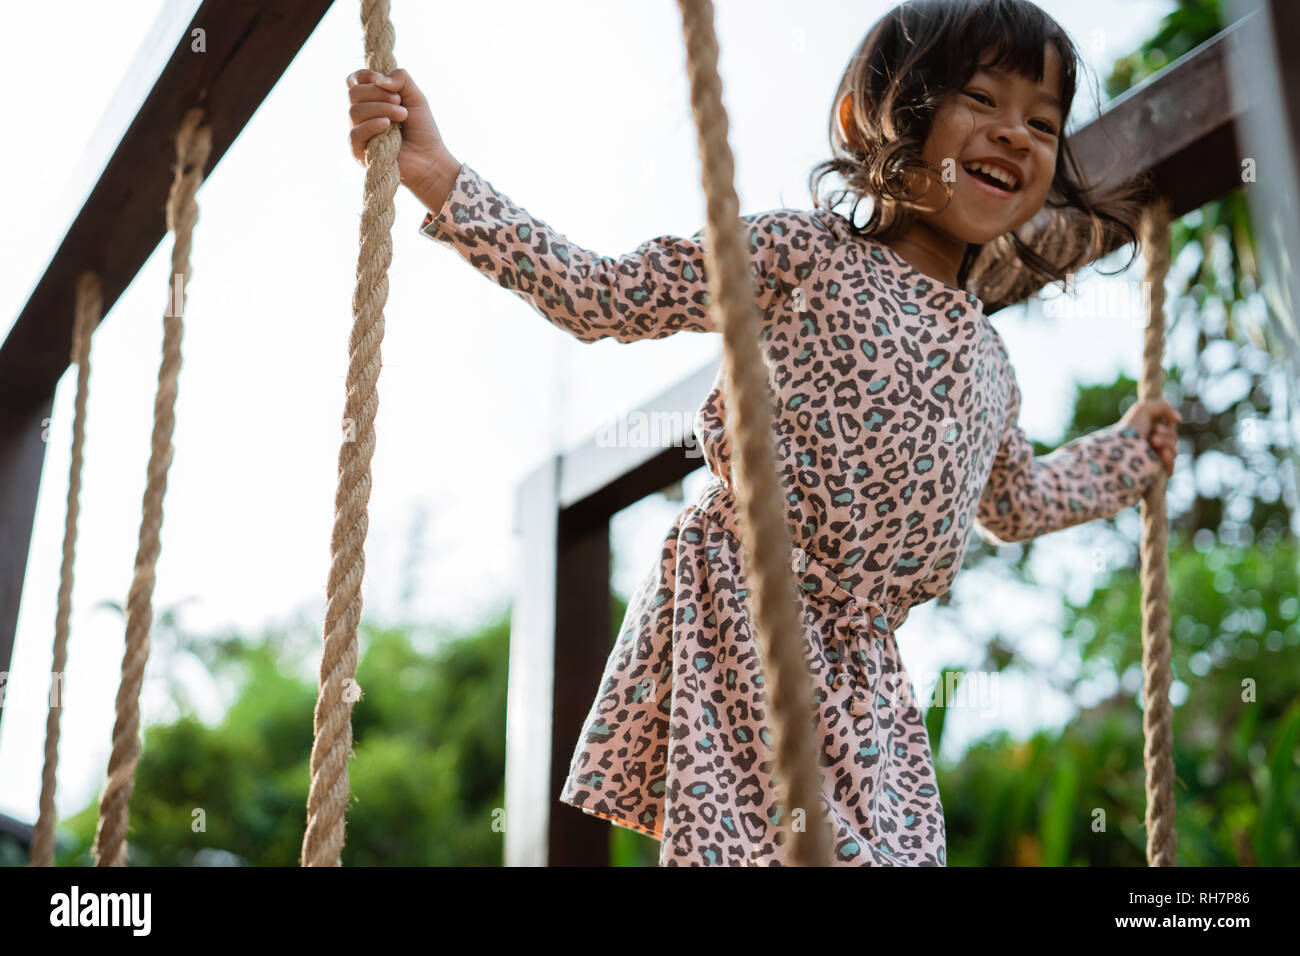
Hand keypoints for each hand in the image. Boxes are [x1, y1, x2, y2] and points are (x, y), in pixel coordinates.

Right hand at [346, 68, 458, 200]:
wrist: (429, 158)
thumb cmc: (422, 129)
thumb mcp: (416, 97)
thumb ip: (401, 79)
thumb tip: (380, 79)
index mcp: (371, 100)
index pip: (354, 81)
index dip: (364, 76)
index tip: (380, 79)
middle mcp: (361, 115)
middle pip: (354, 93)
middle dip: (378, 94)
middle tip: (400, 102)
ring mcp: (358, 132)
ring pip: (354, 111)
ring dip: (380, 109)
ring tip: (402, 116)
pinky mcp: (358, 151)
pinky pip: (355, 133)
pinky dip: (372, 125)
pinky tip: (387, 126)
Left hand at [1118, 397, 1181, 476]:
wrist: (1120, 447)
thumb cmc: (1130, 427)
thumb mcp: (1145, 408)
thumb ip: (1165, 407)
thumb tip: (1179, 419)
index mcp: (1149, 433)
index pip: (1170, 429)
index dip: (1168, 426)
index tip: (1156, 426)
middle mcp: (1151, 446)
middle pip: (1174, 439)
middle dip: (1167, 434)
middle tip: (1153, 436)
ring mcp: (1153, 459)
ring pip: (1174, 451)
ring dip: (1167, 443)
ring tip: (1153, 442)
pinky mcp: (1155, 472)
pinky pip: (1171, 467)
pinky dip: (1169, 458)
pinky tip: (1162, 453)